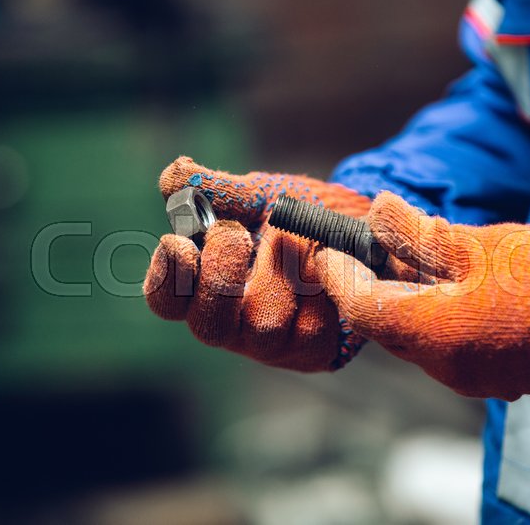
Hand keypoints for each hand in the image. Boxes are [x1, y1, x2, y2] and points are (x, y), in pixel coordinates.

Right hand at [143, 157, 371, 370]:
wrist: (364, 226)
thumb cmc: (302, 212)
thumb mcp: (262, 194)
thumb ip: (219, 189)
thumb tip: (176, 176)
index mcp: (206, 287)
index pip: (167, 301)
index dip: (165, 278)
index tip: (178, 242)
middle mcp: (234, 325)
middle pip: (209, 326)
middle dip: (221, 276)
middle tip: (236, 232)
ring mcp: (275, 345)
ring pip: (265, 326)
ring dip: (282, 272)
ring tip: (298, 238)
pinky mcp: (315, 352)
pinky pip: (314, 330)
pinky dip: (321, 289)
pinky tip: (330, 263)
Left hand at [315, 192, 529, 398]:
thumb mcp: (480, 245)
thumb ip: (419, 234)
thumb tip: (376, 211)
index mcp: (434, 334)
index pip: (361, 306)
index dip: (338, 274)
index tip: (328, 248)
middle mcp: (445, 366)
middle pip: (387, 324)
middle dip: (372, 284)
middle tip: (370, 245)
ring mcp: (472, 377)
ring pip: (419, 335)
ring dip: (408, 299)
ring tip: (413, 258)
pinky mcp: (496, 376)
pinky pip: (449, 345)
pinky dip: (439, 315)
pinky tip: (454, 284)